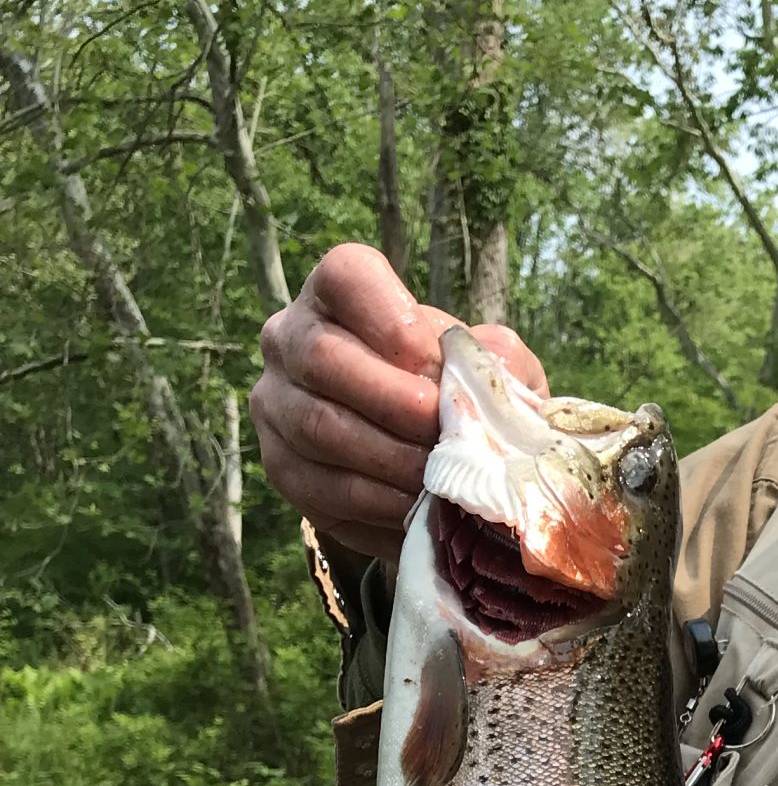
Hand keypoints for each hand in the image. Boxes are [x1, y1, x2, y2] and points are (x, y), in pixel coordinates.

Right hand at [250, 243, 547, 561]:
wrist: (423, 456)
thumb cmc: (453, 392)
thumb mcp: (486, 365)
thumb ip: (494, 358)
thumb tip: (488, 370)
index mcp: (337, 292)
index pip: (346, 278)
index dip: (391, 320)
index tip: (435, 363)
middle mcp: (289, 337)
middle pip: (322, 358)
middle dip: (394, 402)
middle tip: (444, 434)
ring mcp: (276, 403)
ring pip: (320, 427)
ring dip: (391, 459)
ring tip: (441, 477)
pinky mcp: (280, 466)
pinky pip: (321, 486)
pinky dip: (378, 502)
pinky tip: (417, 507)